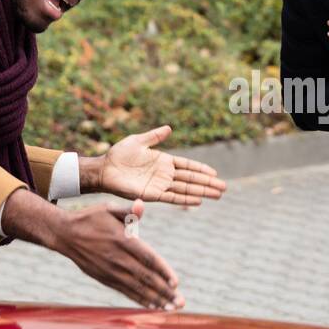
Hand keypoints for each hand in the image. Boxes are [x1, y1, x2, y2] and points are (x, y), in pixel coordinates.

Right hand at [3, 190, 183, 309]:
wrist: (63, 233)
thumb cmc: (89, 217)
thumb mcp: (108, 208)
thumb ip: (128, 211)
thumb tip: (141, 204)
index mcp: (122, 240)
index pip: (147, 258)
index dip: (162, 271)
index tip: (176, 283)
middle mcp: (117, 258)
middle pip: (145, 278)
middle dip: (164, 292)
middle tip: (180, 302)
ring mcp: (110, 270)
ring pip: (136, 288)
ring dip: (156, 299)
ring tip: (171, 308)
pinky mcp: (104, 278)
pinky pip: (125, 291)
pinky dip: (139, 300)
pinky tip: (153, 306)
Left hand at [89, 125, 226, 205]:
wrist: (104, 168)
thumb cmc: (119, 154)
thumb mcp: (139, 141)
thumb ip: (155, 136)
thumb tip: (169, 128)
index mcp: (164, 161)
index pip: (187, 166)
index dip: (201, 169)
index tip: (215, 173)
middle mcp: (164, 174)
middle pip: (191, 179)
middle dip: (207, 183)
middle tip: (224, 188)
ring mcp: (160, 185)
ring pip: (185, 189)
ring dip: (201, 192)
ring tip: (217, 195)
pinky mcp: (152, 194)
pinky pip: (172, 197)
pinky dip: (185, 199)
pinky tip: (198, 200)